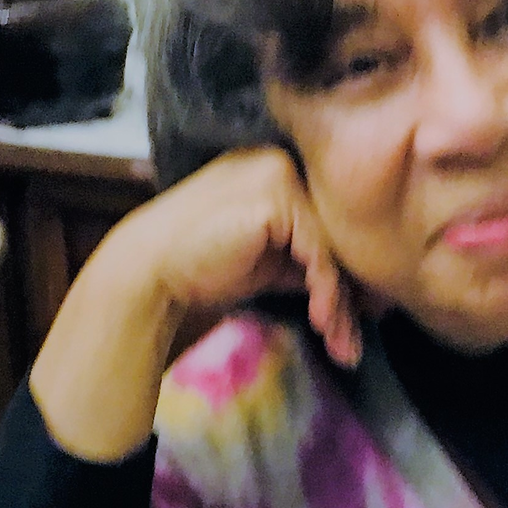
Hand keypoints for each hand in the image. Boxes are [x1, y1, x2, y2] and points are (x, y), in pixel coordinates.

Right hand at [30, 146, 360, 460]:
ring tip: (340, 343)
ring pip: (328, 248)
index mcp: (277, 172)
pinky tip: (322, 321)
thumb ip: (303, 258)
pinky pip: (316, 252)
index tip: (357, 318)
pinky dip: (325, 291)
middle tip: (351, 341)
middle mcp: (281, 165)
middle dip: (347, 295)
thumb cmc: (201, 266)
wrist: (150, 271)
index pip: (324, 226)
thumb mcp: (266, 260)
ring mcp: (279, 177)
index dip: (343, 275)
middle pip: (331, 236)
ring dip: (338, 303)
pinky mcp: (275, 200)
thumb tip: (349, 283)